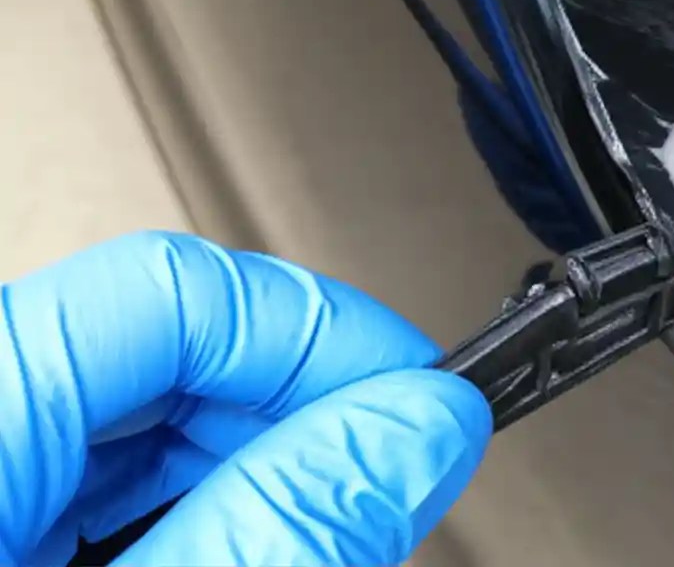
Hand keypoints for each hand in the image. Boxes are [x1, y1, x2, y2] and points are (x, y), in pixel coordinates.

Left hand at [0, 232, 489, 565]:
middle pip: (162, 339)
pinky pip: (97, 468)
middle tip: (389, 471)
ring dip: (258, 456)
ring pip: (140, 406)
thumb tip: (424, 425)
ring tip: (325, 517)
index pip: (176, 289)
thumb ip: (288, 525)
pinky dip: (197, 496)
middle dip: (301, 402)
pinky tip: (243, 536)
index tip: (419, 394)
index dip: (324, 331)